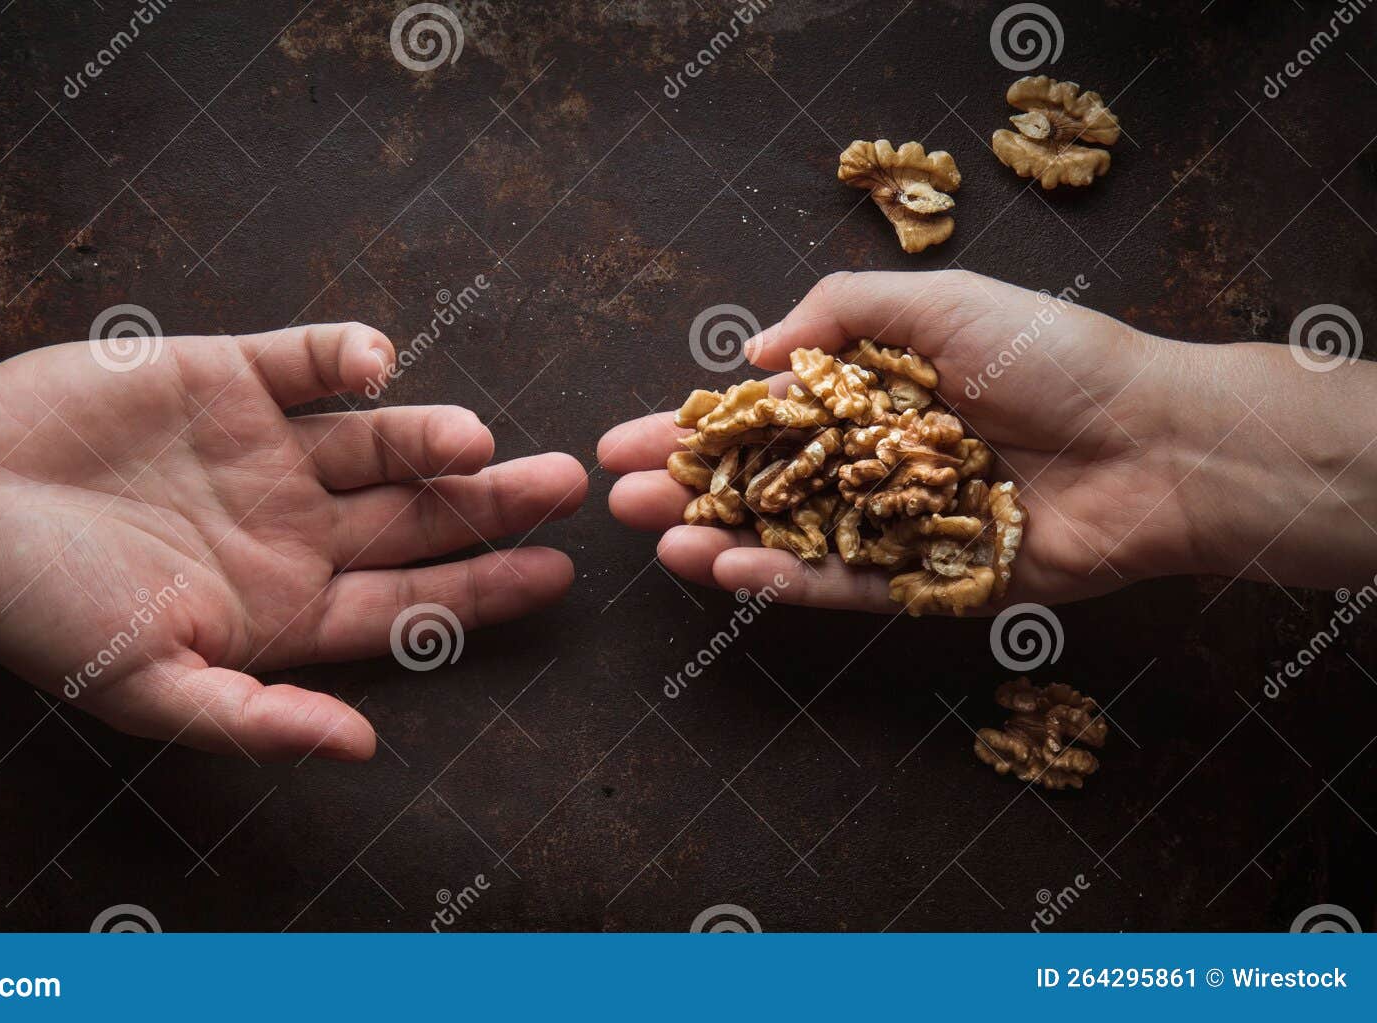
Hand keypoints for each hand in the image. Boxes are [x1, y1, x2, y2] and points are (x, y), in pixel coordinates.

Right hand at [0, 323, 585, 760]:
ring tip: (474, 438)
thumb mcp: (145, 685)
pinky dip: (345, 358)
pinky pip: (307, 362)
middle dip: (491, 504)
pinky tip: (380, 364)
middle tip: (565, 486)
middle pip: (418, 517)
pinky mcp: (228, 376)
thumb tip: (360, 754)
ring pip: (379, 441)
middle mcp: (295, 526)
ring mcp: (267, 449)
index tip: (555, 576)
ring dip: (430, 435)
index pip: (411, 603)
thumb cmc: (40, 608)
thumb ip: (255, 719)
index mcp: (288, 605)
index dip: (484, 591)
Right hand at [599, 269, 1221, 612]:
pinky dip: (785, 581)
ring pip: (791, 539)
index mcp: (876, 392)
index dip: (692, 428)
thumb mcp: (940, 302)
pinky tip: (728, 569)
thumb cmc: (1054, 357)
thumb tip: (754, 353)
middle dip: (686, 489)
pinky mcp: (930, 582)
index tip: (623, 442)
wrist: (1153, 442)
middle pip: (761, 482)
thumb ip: (841, 313)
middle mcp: (877, 460)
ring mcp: (900, 524)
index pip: (764, 416)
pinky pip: (845, 585)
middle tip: (616, 500)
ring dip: (719, 540)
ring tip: (657, 540)